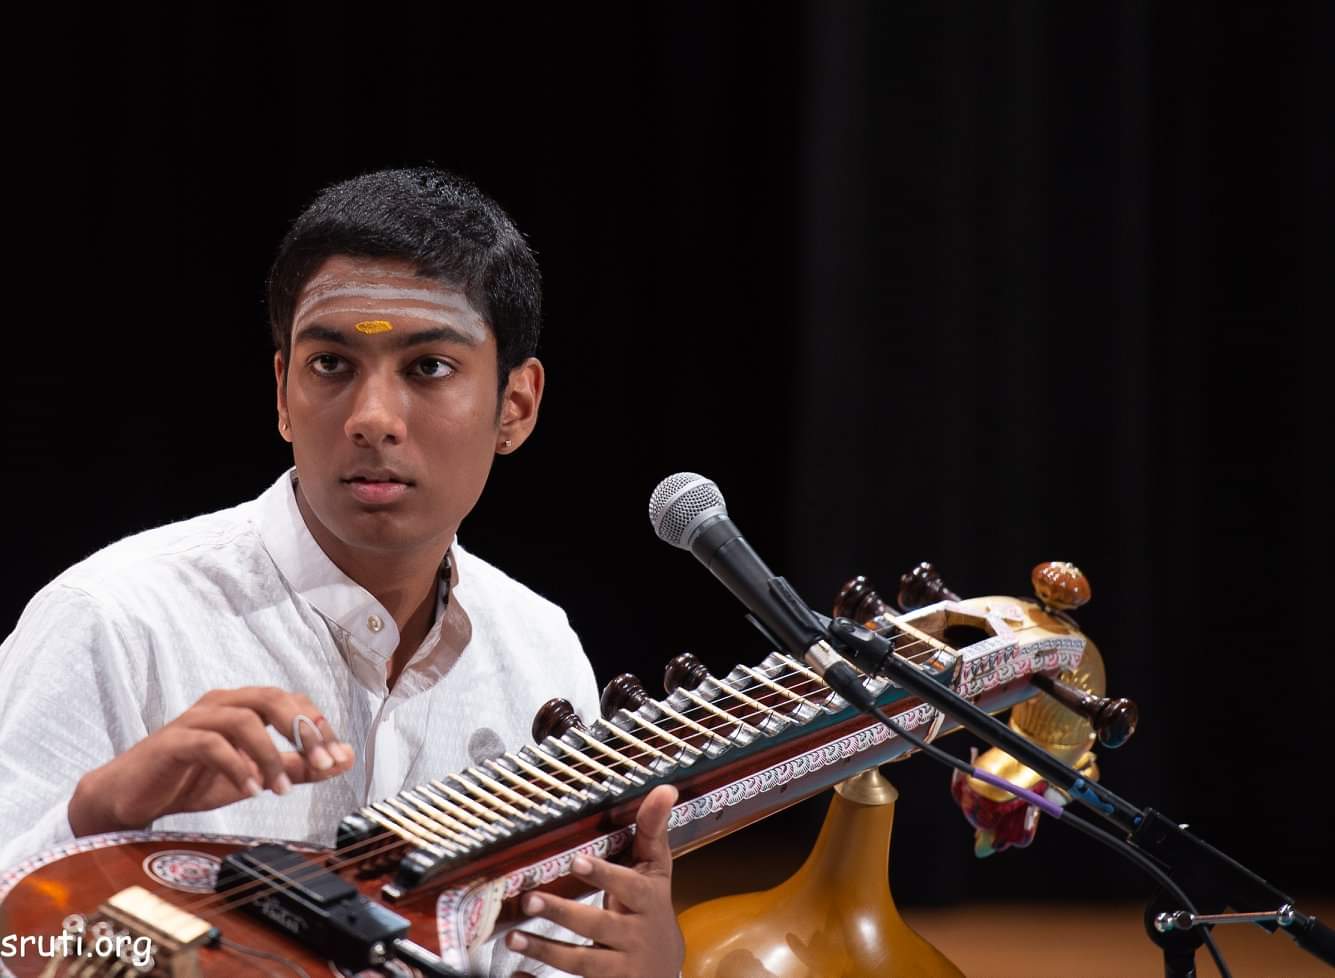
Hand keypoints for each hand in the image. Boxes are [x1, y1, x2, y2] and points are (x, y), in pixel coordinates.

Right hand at [68, 686, 354, 835]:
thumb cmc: (192, 780)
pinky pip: (210, 744)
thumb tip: (347, 758)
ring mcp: (195, 720)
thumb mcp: (256, 776)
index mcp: (244, 706)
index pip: (293, 702)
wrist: (129, 800)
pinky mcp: (172, 742)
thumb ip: (298, 766)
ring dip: (270, 755)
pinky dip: (236, 765)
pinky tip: (250, 790)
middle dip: (303, 731)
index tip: (338, 760)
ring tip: (281, 789)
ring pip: (244, 719)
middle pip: (273, 698)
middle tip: (323, 764)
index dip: (319, 727)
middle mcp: (222, 704)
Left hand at [507, 783, 683, 977]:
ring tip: (513, 937)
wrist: (664, 967)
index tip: (576, 860)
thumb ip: (652, 830)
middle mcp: (635, 936)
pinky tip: (517, 975)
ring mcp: (619, 968)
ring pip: (582, 962)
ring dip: (546, 950)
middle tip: (529, 899)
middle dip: (564, 913)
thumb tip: (665, 788)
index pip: (628, 886)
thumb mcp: (656, 870)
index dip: (603, 875)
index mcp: (647, 901)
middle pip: (598, 927)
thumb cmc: (651, 907)